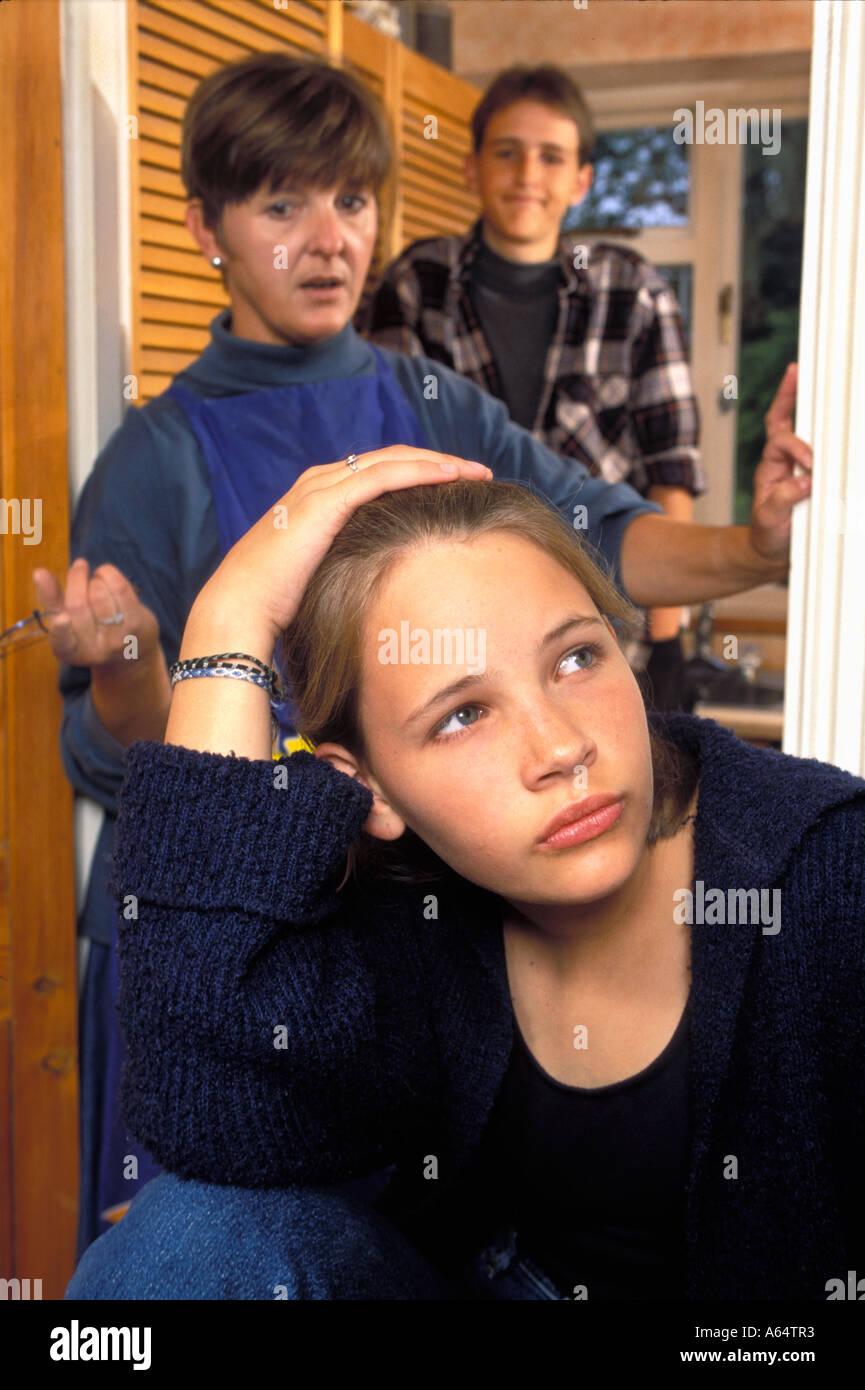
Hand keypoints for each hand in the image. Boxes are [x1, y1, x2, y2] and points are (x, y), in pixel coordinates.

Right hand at [31, 560, 160, 667]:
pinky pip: (119, 588)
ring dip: (95, 579)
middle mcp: (94, 649)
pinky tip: (107, 577)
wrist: (131, 652)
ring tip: (96, 581)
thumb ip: (51, 598)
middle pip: (78, 605)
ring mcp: (118, 638)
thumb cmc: (91, 630)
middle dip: (76, 578)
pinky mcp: (136, 624)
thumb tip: (39, 573)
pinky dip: (110, 574)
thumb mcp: (67, 619)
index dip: (61, 630)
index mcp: (69, 652)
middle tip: (79, 566)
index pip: (62, 643)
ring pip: (99, 594)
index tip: (62, 619)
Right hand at [194, 446, 493, 639]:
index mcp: (318, 498)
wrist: (239, 610)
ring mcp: (321, 488)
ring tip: (477, 472)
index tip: (459, 488)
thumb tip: (381, 590)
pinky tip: (451, 475)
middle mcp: (320, 483)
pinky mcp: (325, 502)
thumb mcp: (321, 578)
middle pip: (392, 459)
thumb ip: (347, 568)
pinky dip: (420, 471)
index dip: (421, 474)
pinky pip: (383, 476)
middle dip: (439, 462)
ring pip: (393, 460)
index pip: (379, 474)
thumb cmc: (276, 607)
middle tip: (480, 473)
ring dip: (439, 462)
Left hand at [747, 363, 812, 569]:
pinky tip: (841, 417)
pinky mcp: (814, 473)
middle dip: (788, 393)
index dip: (797, 447)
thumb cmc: (769, 536)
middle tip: (795, 370)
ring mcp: (798, 464)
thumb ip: (782, 502)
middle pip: (784, 419)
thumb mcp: (770, 522)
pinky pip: (822, 447)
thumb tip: (804, 482)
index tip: (811, 464)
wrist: (772, 552)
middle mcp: (783, 460)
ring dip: (808, 404)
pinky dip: (829, 432)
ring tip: (808, 378)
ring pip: (804, 429)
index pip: (780, 442)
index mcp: (770, 467)